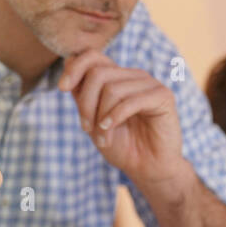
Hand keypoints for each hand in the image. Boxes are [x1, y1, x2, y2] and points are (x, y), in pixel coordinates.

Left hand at [58, 49, 185, 185]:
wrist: (148, 169)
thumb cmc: (122, 147)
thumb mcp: (94, 120)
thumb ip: (82, 94)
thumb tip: (67, 63)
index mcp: (118, 78)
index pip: (92, 57)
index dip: (74, 69)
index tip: (62, 89)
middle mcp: (134, 76)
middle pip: (98, 73)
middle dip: (86, 103)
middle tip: (87, 128)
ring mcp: (150, 84)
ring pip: (112, 89)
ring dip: (101, 117)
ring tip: (102, 138)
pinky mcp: (163, 96)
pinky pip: (131, 101)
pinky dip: (115, 117)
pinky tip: (110, 131)